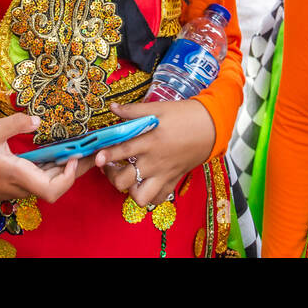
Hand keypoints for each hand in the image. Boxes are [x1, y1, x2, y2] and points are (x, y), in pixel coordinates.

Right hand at [0, 113, 95, 204]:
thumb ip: (15, 124)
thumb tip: (38, 120)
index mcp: (18, 176)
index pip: (51, 190)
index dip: (67, 178)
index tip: (72, 158)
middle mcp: (25, 186)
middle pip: (58, 186)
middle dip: (77, 169)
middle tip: (93, 148)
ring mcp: (24, 187)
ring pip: (53, 182)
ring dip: (68, 168)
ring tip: (83, 148)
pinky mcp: (22, 184)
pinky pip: (44, 178)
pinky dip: (56, 167)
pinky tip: (63, 152)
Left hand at [94, 100, 215, 206]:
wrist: (211, 127)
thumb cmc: (183, 115)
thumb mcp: (158, 108)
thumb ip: (133, 111)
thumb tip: (113, 108)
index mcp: (150, 142)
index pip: (122, 152)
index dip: (107, 156)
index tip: (96, 157)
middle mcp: (154, 162)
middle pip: (124, 181)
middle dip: (111, 176)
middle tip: (109, 166)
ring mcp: (163, 174)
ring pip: (140, 197)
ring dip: (129, 190)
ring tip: (127, 178)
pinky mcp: (172, 181)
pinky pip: (157, 199)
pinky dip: (148, 195)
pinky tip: (143, 183)